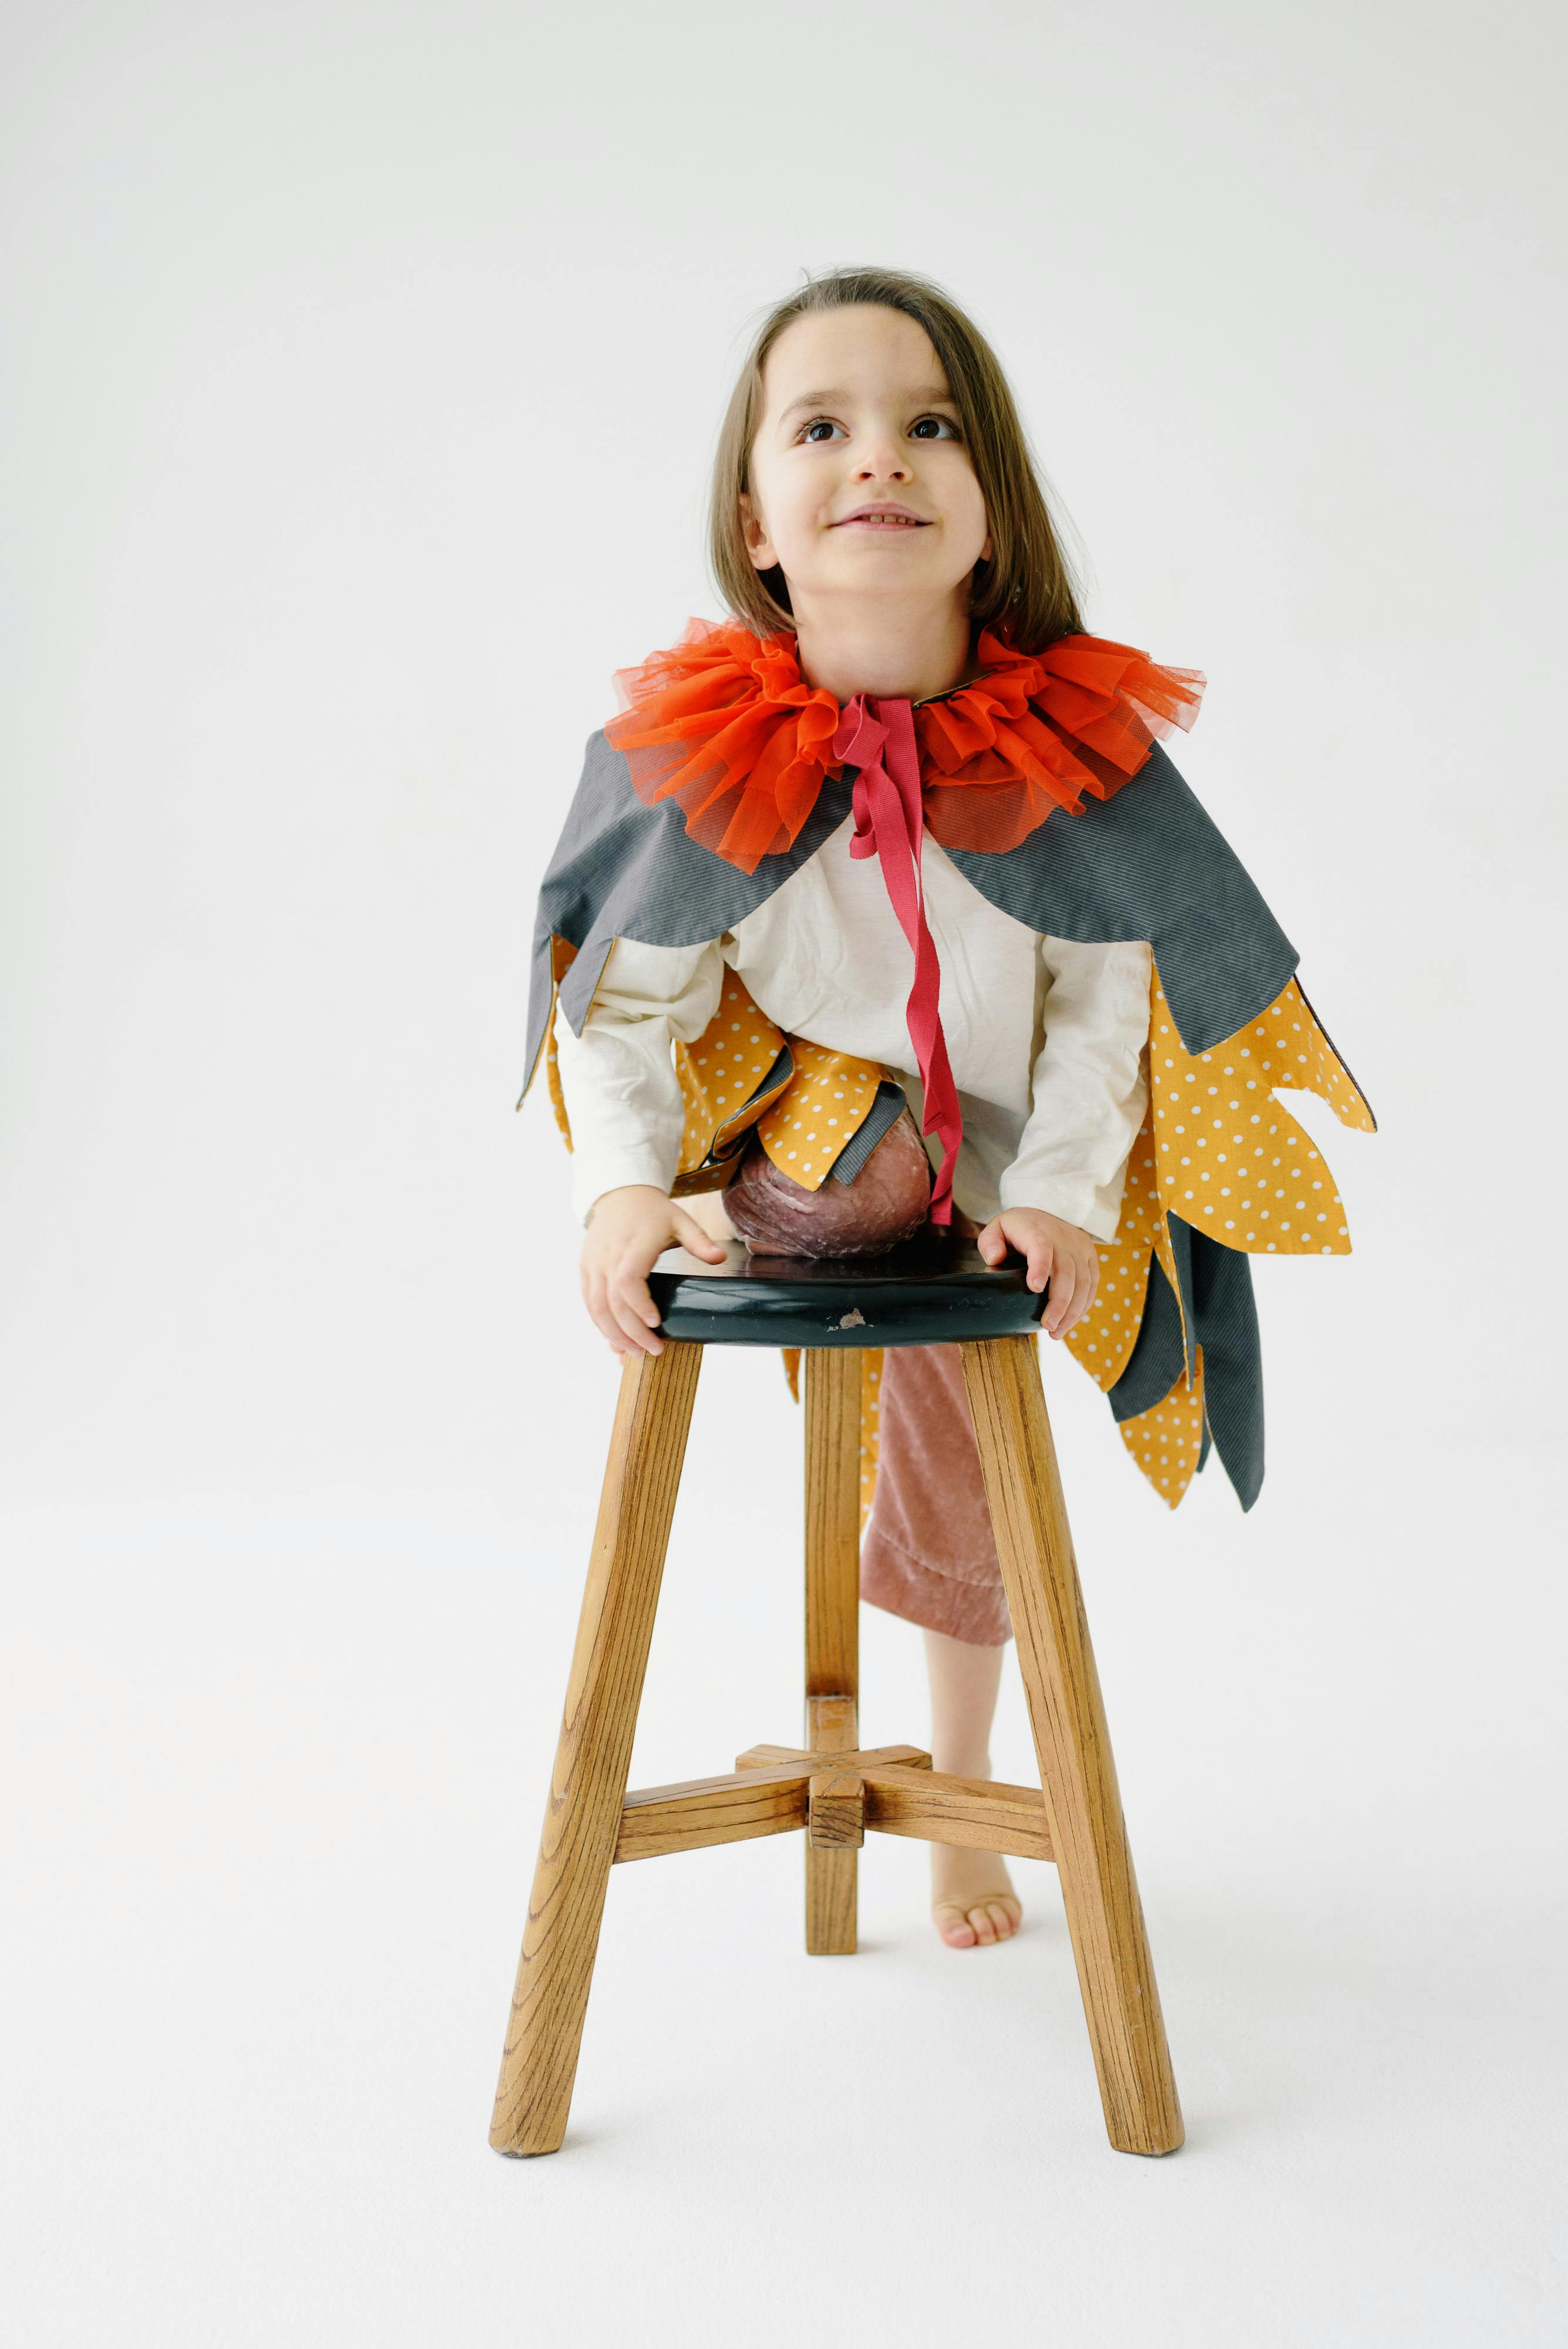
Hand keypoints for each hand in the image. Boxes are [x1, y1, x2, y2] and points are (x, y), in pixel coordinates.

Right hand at [580, 1184, 727, 1359]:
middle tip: (652, 1350)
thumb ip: (699, 1241)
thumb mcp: (680, 1220)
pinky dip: (601, 1325)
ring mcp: (593, 1265)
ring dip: (613, 1334)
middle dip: (631, 1332)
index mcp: (632, 1246)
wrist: (619, 1194)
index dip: (638, 1306)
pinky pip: (589, 1303)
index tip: (656, 1323)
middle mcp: (607, 1257)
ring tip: (633, 1353)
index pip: (628, 1281)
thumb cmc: (652, 1211)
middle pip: (612, 1302)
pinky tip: (615, 1341)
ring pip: (596, 1307)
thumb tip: (718, 1258)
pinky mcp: (586, 1270)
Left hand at [975, 1207, 1098, 1339]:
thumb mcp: (996, 1229)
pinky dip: (1083, 1305)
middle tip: (1048, 1326)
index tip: (1034, 1288)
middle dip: (1059, 1302)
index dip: (1040, 1267)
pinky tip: (1070, 1321)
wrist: (1044, 1214)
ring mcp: (1079, 1247)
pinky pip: (1092, 1283)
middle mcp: (1062, 1237)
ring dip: (1072, 1310)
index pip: (1041, 1247)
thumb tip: (995, 1259)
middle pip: (1066, 1270)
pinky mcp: (1090, 1256)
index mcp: (1036, 1230)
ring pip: (1083, 1281)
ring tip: (1057, 1331)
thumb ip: (989, 1242)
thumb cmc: (1017, 1229)